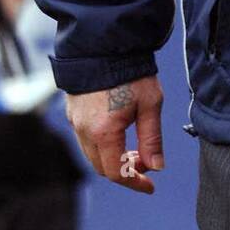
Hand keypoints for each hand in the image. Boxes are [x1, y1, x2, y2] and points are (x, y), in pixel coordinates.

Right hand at [65, 75, 164, 193]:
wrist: (105, 43)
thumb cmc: (131, 72)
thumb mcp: (150, 105)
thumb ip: (152, 139)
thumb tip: (156, 166)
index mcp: (103, 132)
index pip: (117, 172)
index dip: (135, 182)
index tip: (150, 186)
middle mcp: (84, 131)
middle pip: (102, 167)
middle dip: (125, 171)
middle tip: (146, 163)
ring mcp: (75, 121)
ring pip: (92, 154)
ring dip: (112, 158)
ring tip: (135, 148)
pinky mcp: (73, 111)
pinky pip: (85, 139)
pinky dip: (102, 145)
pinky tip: (119, 133)